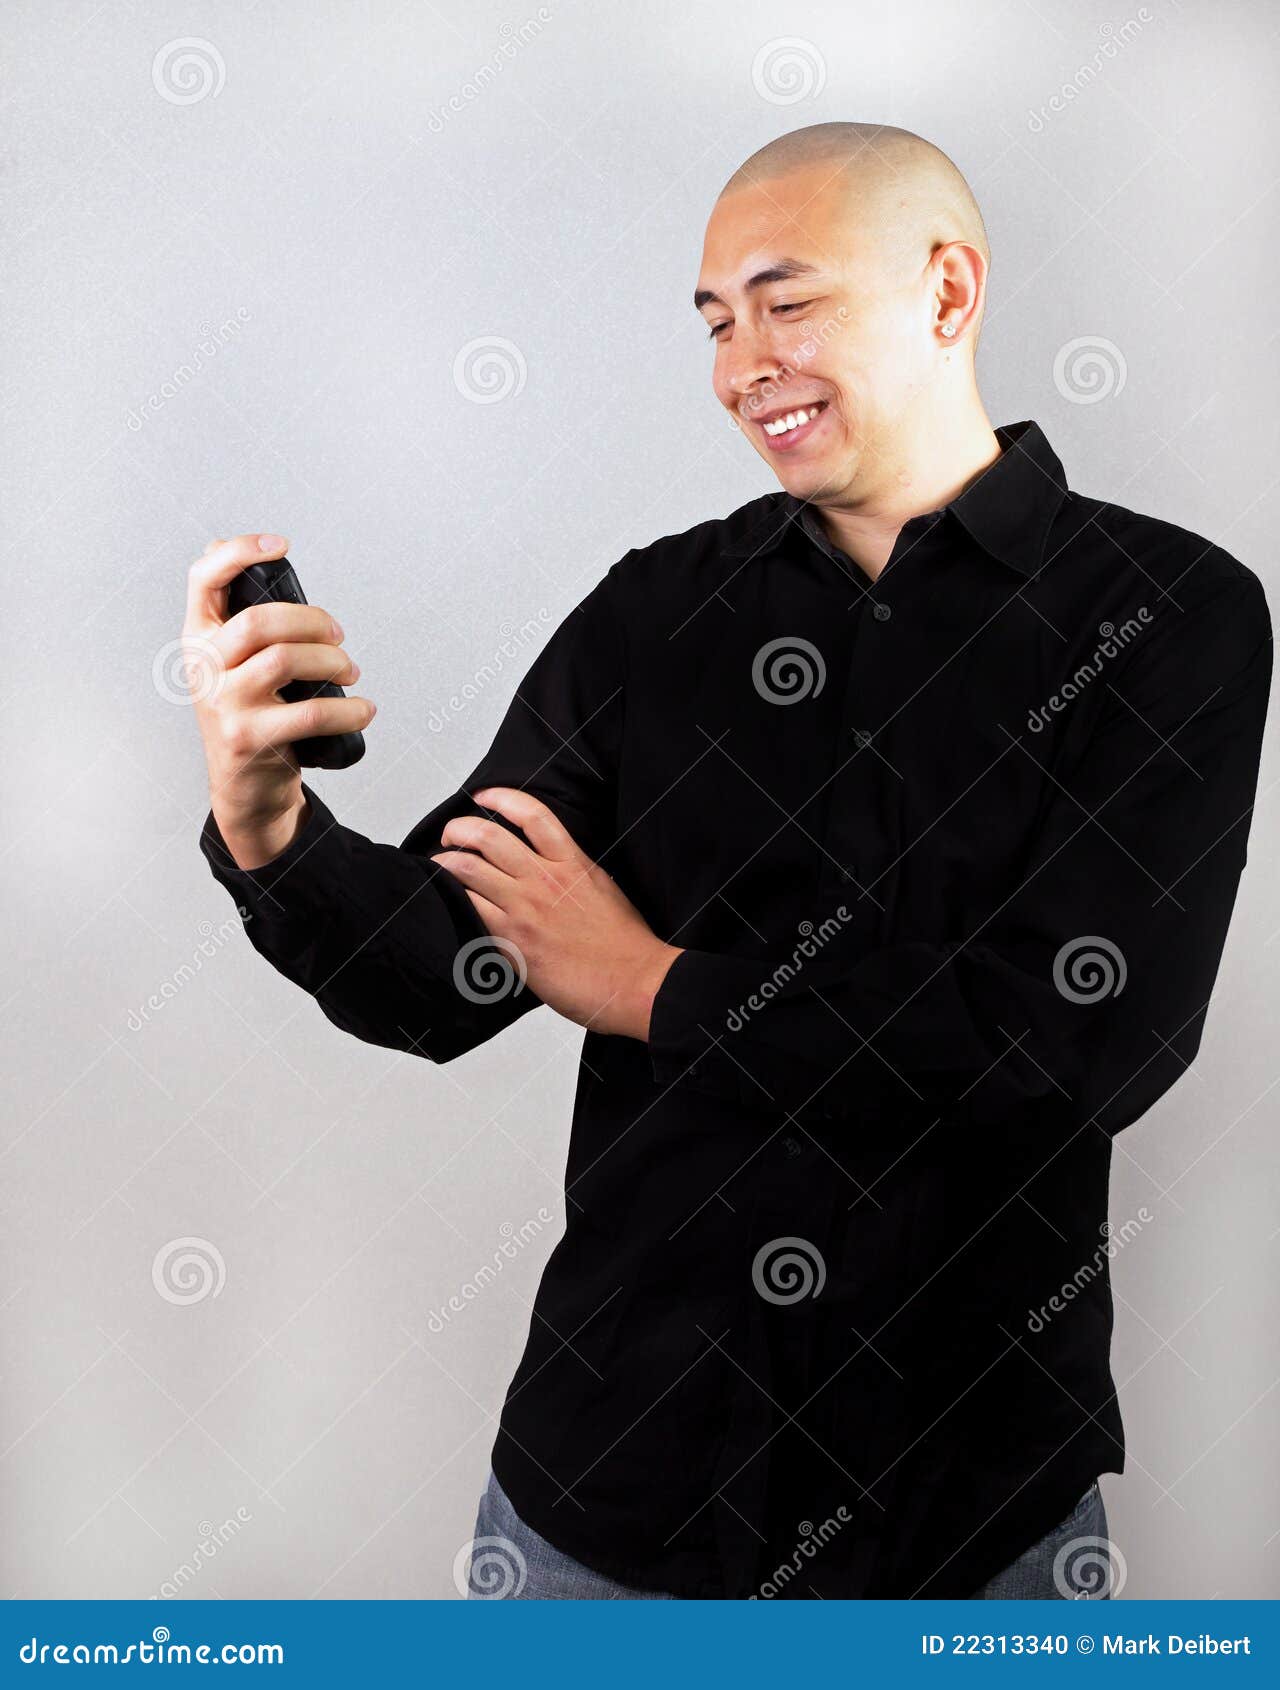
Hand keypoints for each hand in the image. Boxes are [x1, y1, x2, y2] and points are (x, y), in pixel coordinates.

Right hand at [183, 534, 375, 862]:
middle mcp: (204, 667)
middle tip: (339, 637)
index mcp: (199, 637)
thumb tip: (237, 547)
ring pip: (286, 660)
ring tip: (350, 673)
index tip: (281, 545)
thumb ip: (237, 614)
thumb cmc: (250, 713)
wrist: (244, 786)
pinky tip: (364, 710)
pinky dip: (350, 711)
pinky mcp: (249, 738)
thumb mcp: (231, 662)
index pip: (204, 578)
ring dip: (333, 661)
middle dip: (313, 621)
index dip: (239, 552)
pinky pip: (310, 713)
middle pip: (259, 621)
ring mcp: (223, 704)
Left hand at [429, 787, 682, 1040]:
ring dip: (446, 863)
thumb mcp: (603, 888)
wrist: (634, 981)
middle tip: (451, 835)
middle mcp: (545, 879)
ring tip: (440, 865)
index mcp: (573, 862)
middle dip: (459, 829)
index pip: (532, 814)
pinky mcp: (513, 940)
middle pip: (488, 836)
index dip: (501, 797)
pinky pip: (471, 909)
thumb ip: (573, 873)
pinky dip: (454, 900)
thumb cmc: (625, 943)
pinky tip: (449, 901)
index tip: (483, 796)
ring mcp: (526, 909)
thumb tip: (551, 867)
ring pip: (469, 869)